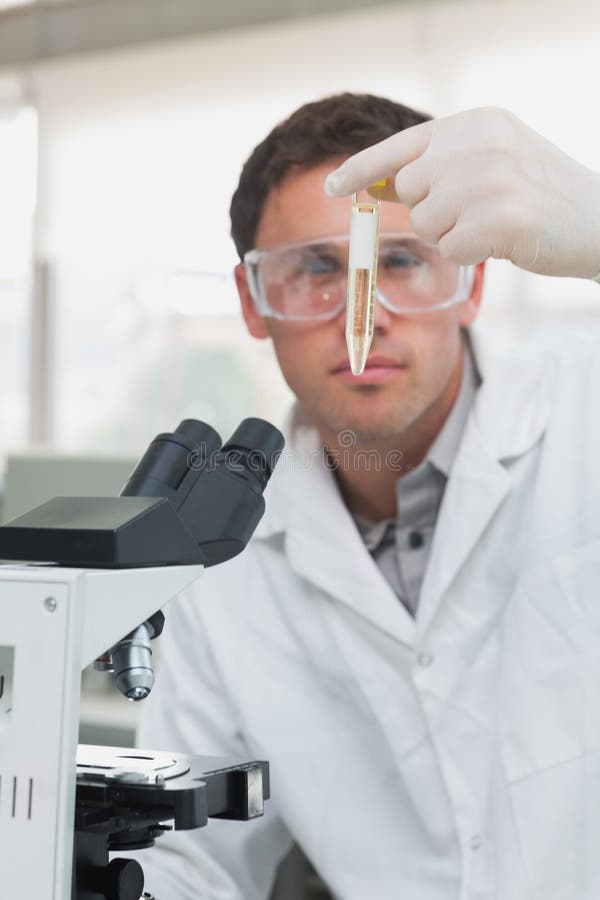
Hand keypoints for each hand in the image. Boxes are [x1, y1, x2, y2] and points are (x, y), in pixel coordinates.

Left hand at [325, 107, 599, 280]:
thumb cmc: (541, 196)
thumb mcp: (494, 160)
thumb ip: (443, 166)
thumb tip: (383, 185)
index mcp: (476, 123)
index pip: (402, 145)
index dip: (361, 168)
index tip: (330, 187)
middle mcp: (479, 143)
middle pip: (410, 190)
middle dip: (431, 212)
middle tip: (474, 214)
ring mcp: (490, 178)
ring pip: (427, 223)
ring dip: (453, 235)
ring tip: (494, 225)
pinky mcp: (500, 218)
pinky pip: (450, 249)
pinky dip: (471, 255)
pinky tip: (503, 242)